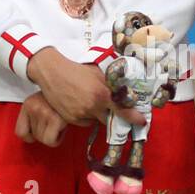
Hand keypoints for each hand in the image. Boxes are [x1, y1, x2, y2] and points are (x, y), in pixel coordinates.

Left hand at [14, 91, 66, 146]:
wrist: (75, 90)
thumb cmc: (60, 98)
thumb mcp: (42, 103)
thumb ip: (34, 117)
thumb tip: (30, 135)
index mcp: (28, 104)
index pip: (20, 131)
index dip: (30, 137)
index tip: (37, 135)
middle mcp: (33, 107)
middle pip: (35, 137)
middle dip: (46, 133)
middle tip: (54, 124)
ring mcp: (43, 113)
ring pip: (43, 140)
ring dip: (53, 135)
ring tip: (58, 123)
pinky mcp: (54, 119)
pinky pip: (51, 141)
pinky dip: (58, 139)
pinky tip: (62, 127)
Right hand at [26, 47, 144, 126]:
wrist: (53, 73)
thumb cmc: (76, 71)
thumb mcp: (97, 74)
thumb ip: (110, 84)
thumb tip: (124, 91)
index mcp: (102, 94)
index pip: (122, 110)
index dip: (133, 117)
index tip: (141, 122)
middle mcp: (93, 107)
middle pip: (109, 120)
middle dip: (112, 116)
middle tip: (109, 109)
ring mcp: (81, 114)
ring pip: (96, 121)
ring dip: (96, 115)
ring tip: (88, 101)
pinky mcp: (71, 119)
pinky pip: (84, 122)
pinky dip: (85, 116)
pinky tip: (79, 104)